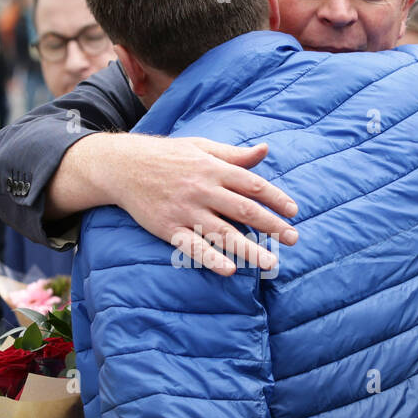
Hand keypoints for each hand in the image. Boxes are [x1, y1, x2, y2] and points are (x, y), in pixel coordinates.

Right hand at [69, 133, 300, 276]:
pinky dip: (212, 259)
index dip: (275, 198)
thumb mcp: (202, 148)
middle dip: (271, 225)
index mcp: (213, 168)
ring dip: (249, 249)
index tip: (293, 212)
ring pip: (223, 232)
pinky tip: (230, 269)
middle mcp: (202, 190)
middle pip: (244, 210)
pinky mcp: (169, 228)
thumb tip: (265, 150)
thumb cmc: (168, 156)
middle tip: (294, 238)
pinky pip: (193, 247)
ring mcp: (185, 210)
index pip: (252, 185)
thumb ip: (234, 155)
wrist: (124, 166)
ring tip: (271, 262)